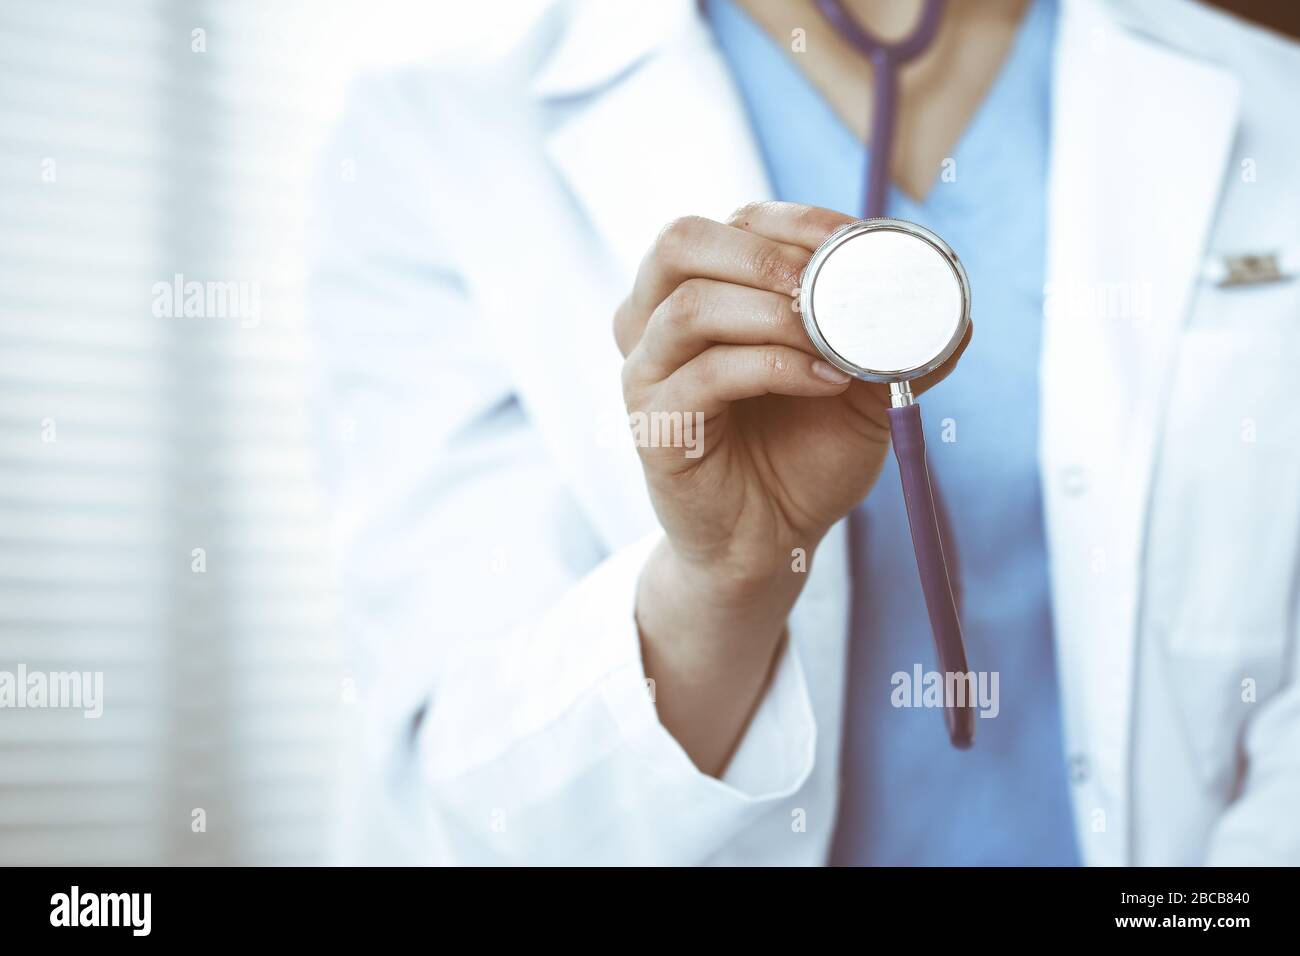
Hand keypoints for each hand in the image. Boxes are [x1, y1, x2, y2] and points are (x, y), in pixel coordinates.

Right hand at [617, 201, 966, 593]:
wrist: (772, 542)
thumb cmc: (802, 456)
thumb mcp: (858, 391)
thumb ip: (891, 347)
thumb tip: (957, 314)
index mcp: (699, 296)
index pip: (731, 224)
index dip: (794, 221)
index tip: (858, 242)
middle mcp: (656, 324)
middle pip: (679, 243)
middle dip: (761, 253)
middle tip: (823, 283)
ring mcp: (647, 374)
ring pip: (688, 308)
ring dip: (769, 312)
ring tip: (829, 340)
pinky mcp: (654, 426)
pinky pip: (705, 377)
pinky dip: (773, 368)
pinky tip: (825, 382)